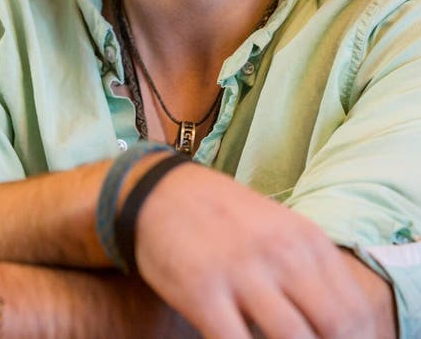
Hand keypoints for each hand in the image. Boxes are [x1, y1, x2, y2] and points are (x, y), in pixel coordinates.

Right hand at [133, 163, 378, 338]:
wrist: (159, 191)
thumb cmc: (223, 217)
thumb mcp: (278, 228)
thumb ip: (310, 270)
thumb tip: (343, 326)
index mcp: (306, 239)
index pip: (354, 311)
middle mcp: (281, 253)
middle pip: (334, 328)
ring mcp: (242, 272)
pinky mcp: (203, 293)